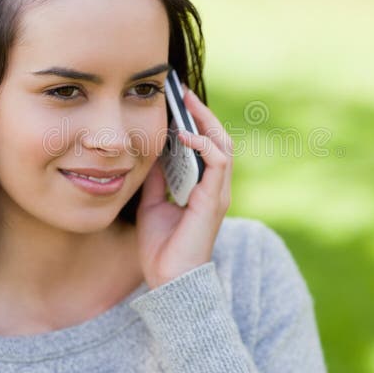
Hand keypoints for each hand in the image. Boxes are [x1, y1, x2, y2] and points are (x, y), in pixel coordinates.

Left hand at [135, 85, 233, 288]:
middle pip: (217, 138)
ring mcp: (218, 192)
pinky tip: (186, 134)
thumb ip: (156, 177)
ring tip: (186, 101)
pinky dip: (204, 145)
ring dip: (204, 121)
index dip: (193, 121)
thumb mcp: (152, 202)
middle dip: (200, 113)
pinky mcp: (215, 200)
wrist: (169, 281)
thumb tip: (150, 150)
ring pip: (222, 145)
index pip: (205, 144)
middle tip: (180, 91)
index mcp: (203, 186)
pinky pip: (217, 163)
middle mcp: (215, 186)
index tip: (176, 99)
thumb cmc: (162, 246)